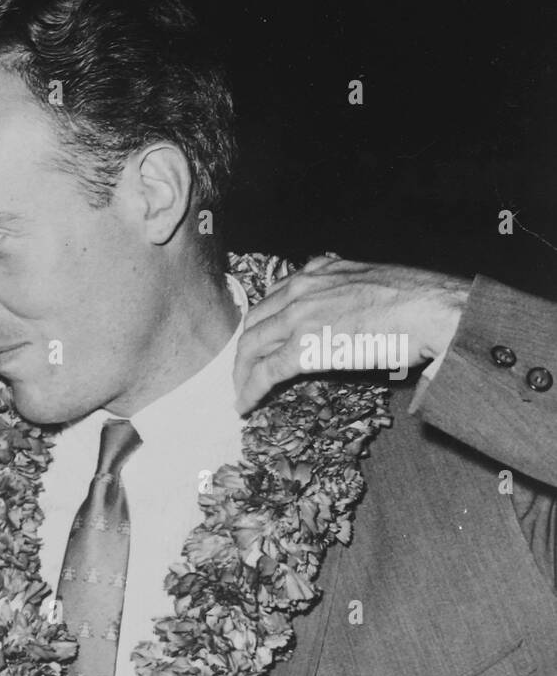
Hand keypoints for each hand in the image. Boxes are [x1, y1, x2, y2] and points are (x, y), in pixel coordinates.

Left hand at [234, 255, 471, 414]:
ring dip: (241, 372)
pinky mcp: (304, 346)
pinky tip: (245, 404)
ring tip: (240, 391)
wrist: (434, 309)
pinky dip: (250, 390)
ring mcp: (300, 316)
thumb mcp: (372, 284)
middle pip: (256, 321)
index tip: (259, 341)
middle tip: (243, 370)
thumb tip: (348, 318)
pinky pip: (265, 372)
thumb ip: (348, 296)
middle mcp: (303, 288)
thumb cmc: (419, 301)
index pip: (274, 297)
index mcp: (319, 270)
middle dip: (245, 349)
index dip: (262, 323)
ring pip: (252, 346)